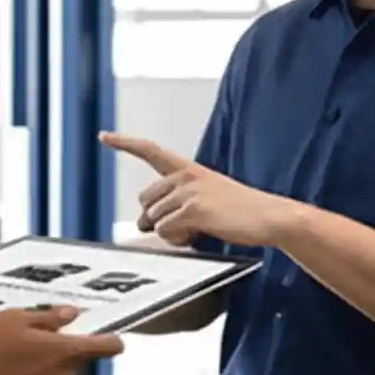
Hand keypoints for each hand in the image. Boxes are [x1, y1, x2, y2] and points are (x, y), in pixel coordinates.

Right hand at [0, 305, 123, 374]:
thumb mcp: (14, 318)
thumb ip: (49, 317)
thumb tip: (70, 314)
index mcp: (65, 352)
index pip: (109, 346)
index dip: (110, 337)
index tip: (104, 332)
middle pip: (76, 359)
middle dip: (60, 347)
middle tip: (31, 336)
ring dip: (41, 364)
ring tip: (9, 354)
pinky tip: (5, 373)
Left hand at [100, 131, 286, 246]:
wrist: (269, 216)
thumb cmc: (239, 212)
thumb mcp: (205, 201)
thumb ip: (175, 206)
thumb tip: (145, 225)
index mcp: (189, 169)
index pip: (151, 150)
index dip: (125, 143)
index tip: (104, 136)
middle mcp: (186, 175)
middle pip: (145, 199)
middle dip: (154, 218)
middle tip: (181, 229)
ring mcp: (189, 190)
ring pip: (154, 218)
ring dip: (170, 233)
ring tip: (198, 231)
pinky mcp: (194, 209)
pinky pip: (165, 230)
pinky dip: (177, 239)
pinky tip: (198, 236)